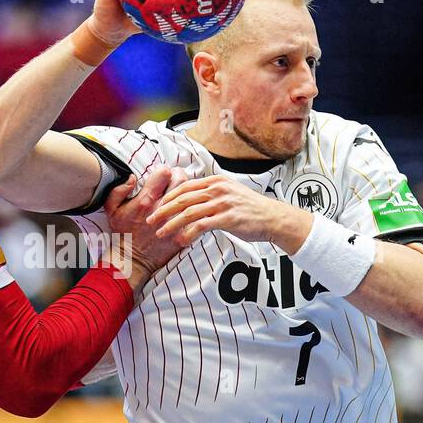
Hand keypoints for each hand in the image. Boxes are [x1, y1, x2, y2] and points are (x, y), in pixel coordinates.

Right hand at [103, 165, 186, 288]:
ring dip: (188, 191)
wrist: (133, 260)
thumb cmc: (122, 233)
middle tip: (175, 180)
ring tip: (184, 193)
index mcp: (145, 200)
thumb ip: (118, 190)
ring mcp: (175, 221)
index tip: (162, 176)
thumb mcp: (112, 210)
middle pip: (181, 179)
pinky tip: (192, 209)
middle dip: (179, 175)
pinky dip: (196, 209)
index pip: (163, 172)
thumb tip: (132, 177)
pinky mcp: (184, 233)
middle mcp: (162, 209)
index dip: (163, 171)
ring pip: (191, 195)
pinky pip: (197, 216)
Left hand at [148, 174, 309, 249]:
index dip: (168, 197)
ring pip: (189, 212)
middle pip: (183, 198)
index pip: (185, 186)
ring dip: (172, 223)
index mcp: (216, 181)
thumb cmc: (250, 209)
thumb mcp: (229, 193)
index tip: (156, 207)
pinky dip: (189, 233)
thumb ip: (211, 193)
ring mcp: (223, 203)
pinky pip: (202, 225)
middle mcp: (218, 189)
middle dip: (163, 210)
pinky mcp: (228, 218)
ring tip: (161, 232)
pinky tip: (181, 241)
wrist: (272, 218)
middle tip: (150, 220)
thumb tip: (192, 199)